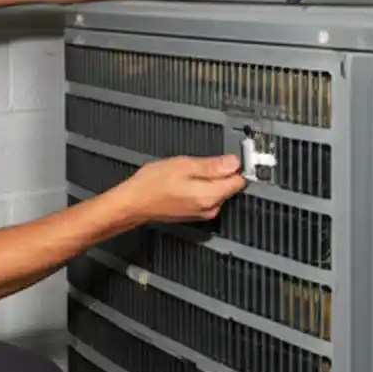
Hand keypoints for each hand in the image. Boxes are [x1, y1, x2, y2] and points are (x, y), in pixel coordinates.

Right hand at [112, 154, 246, 224]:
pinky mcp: (194, 214)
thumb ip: (212, 165)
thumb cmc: (152, 185)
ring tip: (189, 170)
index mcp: (210, 195)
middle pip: (228, 186)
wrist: (133, 203)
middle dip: (221, 172)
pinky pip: (206, 198)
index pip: (239, 181)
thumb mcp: (183, 165)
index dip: (236, 166)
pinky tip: (185, 181)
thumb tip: (234, 162)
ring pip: (217, 191)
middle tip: (201, 162)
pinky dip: (200, 188)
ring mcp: (202, 213)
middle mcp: (210, 208)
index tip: (230, 157)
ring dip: (209, 180)